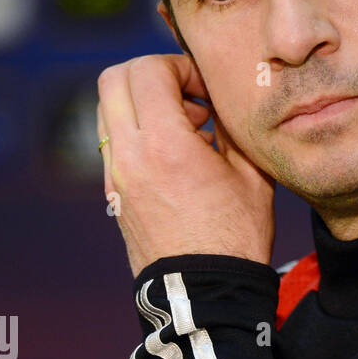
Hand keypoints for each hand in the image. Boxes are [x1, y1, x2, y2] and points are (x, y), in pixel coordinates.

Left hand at [97, 54, 274, 276]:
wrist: (204, 291)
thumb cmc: (237, 235)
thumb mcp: (251, 173)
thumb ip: (233, 126)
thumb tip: (222, 98)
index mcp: (166, 145)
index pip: (148, 71)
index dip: (179, 66)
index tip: (204, 89)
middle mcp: (129, 155)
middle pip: (112, 78)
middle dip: (152, 74)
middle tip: (188, 95)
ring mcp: (115, 173)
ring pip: (106, 106)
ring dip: (141, 101)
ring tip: (183, 125)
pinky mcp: (112, 190)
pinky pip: (112, 139)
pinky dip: (137, 129)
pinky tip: (174, 152)